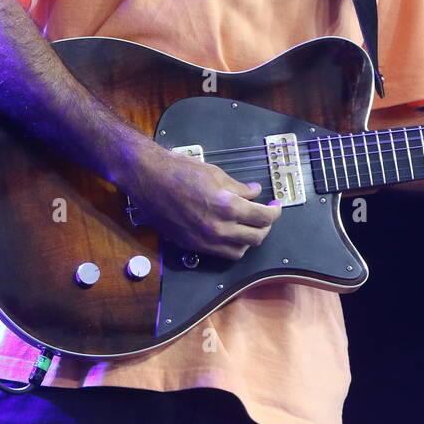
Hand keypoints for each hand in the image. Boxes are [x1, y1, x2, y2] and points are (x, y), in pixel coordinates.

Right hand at [110, 134, 281, 258]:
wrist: (148, 179)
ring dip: (248, 240)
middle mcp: (217, 228)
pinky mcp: (191, 245)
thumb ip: (239, 187)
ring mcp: (204, 240)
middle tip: (266, 215)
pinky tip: (230, 232)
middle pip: (255, 238)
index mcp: (227, 206)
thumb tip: (255, 192)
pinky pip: (219, 253)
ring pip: (238, 251)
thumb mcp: (216, 174)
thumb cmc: (180, 171)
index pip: (263, 217)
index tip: (275, 205)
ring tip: (249, 225)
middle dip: (266, 227)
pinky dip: (230, 245)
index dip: (275, 212)